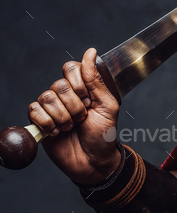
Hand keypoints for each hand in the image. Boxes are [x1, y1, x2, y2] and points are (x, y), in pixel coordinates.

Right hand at [28, 48, 120, 184]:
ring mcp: (52, 108)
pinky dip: (47, 123)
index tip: (90, 101)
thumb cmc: (104, 134)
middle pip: (59, 85)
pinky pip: (34, 110)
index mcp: (83, 87)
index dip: (79, 84)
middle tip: (82, 118)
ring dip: (63, 117)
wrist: (94, 161)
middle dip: (74, 106)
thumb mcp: (107, 105)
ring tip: (71, 127)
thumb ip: (95, 79)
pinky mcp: (40, 121)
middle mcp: (65, 95)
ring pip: (46, 98)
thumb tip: (90, 51)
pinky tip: (57, 132)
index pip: (71, 68)